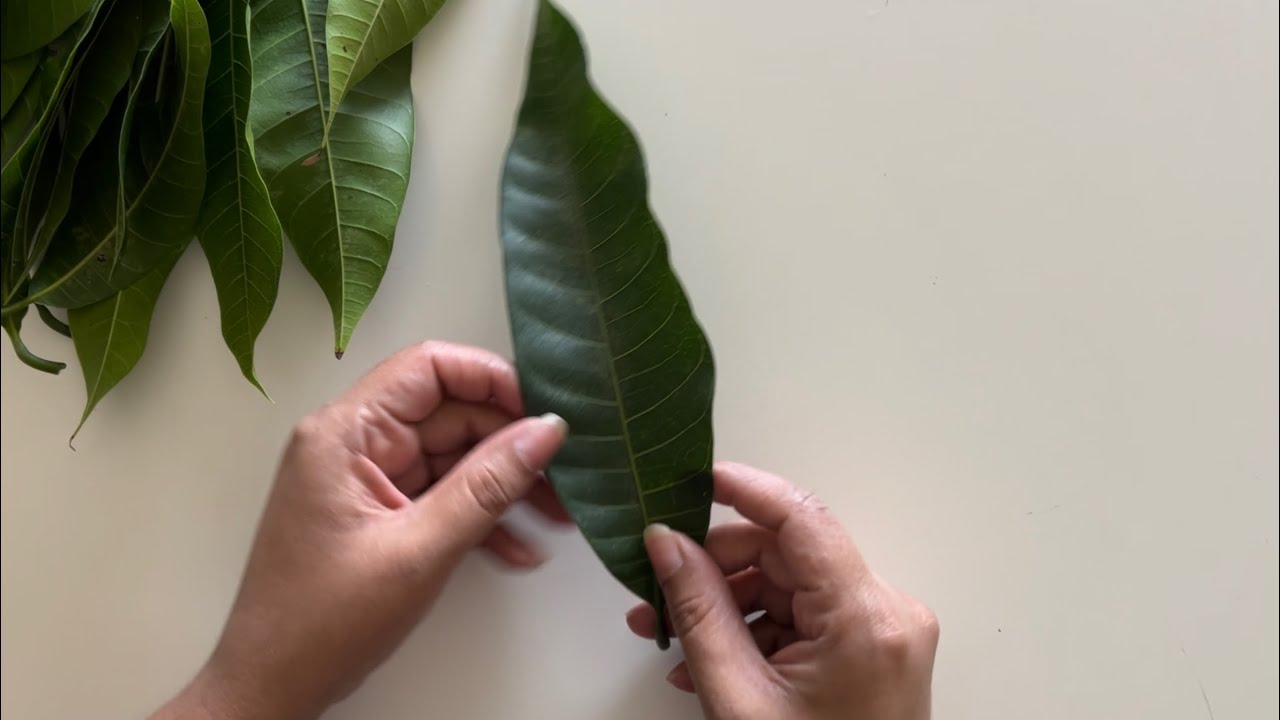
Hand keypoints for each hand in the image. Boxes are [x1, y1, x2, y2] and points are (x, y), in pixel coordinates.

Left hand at [150, 341, 568, 719]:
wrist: (272, 687)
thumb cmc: (322, 622)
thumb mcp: (420, 550)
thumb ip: (488, 486)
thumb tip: (547, 431)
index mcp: (345, 432)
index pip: (428, 367)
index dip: (491, 380)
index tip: (542, 414)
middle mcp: (354, 443)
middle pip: (450, 414)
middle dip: (512, 445)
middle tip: (565, 478)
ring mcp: (367, 479)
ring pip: (454, 456)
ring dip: (505, 486)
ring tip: (557, 517)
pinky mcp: (379, 513)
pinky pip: (442, 494)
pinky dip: (481, 515)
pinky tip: (518, 547)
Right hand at [625, 462, 938, 719]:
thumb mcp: (738, 696)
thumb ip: (699, 610)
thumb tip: (668, 545)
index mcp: (865, 620)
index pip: (801, 518)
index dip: (743, 488)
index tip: (696, 477)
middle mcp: (887, 613)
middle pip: (788, 553)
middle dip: (718, 566)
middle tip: (660, 584)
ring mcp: (884, 631)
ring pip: (790, 584)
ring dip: (728, 602)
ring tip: (672, 633)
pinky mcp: (872, 646)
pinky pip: (803, 615)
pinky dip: (755, 628)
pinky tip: (711, 656)